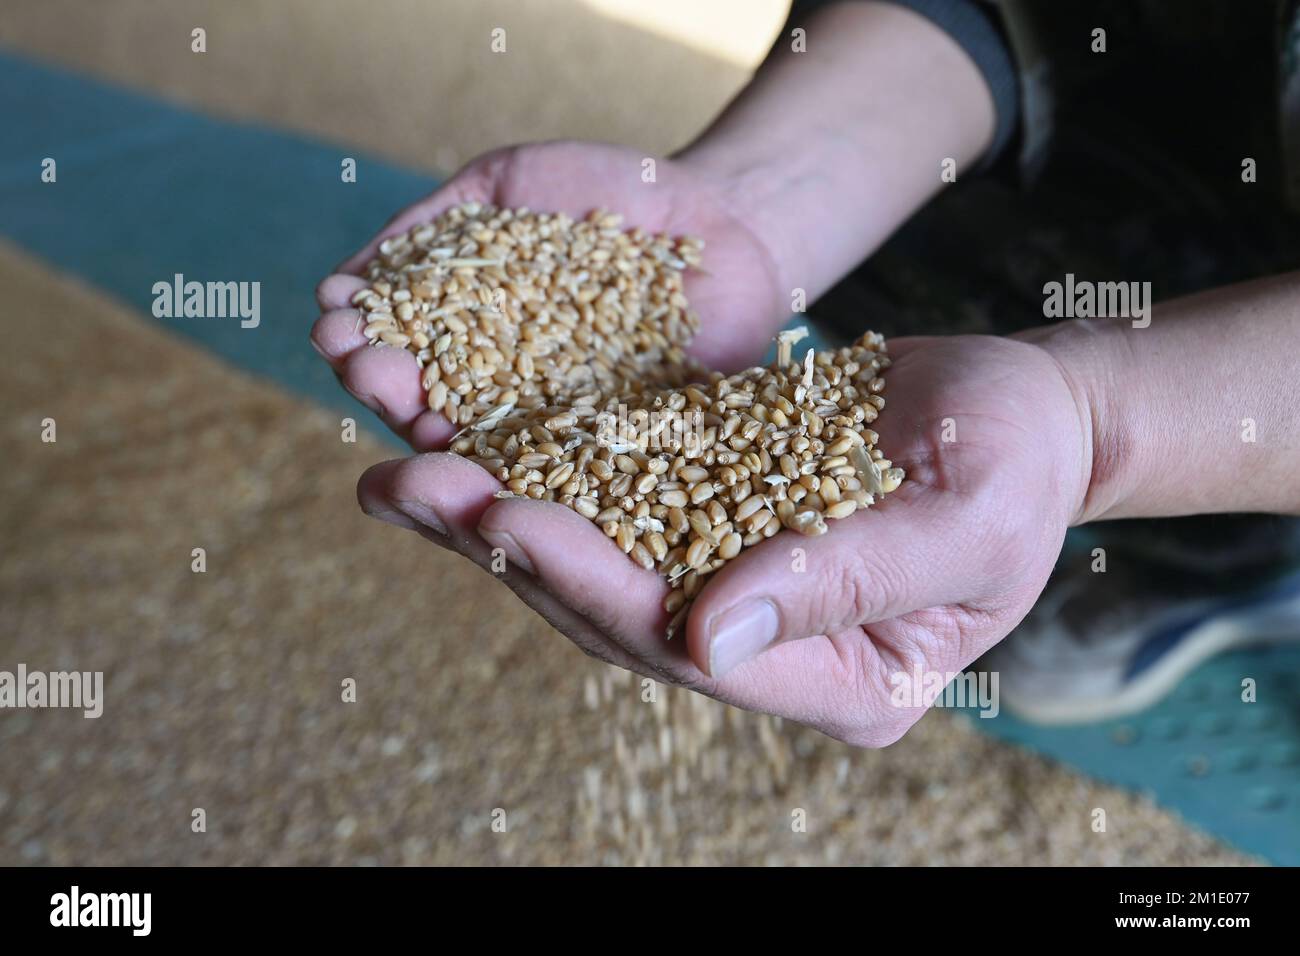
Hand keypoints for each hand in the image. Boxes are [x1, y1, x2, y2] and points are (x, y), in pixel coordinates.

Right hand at [311, 140, 784, 449]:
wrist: (721, 215)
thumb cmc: (608, 194)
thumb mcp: (505, 186)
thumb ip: (432, 227)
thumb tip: (341, 281)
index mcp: (467, 338)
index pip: (400, 346)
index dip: (362, 338)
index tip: (332, 322)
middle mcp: (504, 394)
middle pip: (431, 402)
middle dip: (387, 385)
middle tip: (360, 366)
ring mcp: (560, 426)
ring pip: (490, 444)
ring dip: (447, 433)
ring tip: (412, 412)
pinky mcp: (623, 449)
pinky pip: (577, 464)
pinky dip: (538, 466)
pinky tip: (501, 456)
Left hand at [355, 333, 1093, 746]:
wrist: (1023, 407)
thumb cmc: (1019, 461)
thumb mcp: (963, 521)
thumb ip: (849, 581)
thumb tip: (712, 638)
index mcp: (841, 678)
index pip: (694, 650)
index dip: (598, 587)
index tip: (511, 521)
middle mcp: (770, 650)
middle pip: (619, 617)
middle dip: (513, 552)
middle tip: (413, 489)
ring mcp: (734, 591)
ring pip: (596, 567)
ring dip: (495, 521)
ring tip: (401, 475)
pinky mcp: (709, 526)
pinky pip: (611, 510)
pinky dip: (537, 480)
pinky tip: (458, 447)